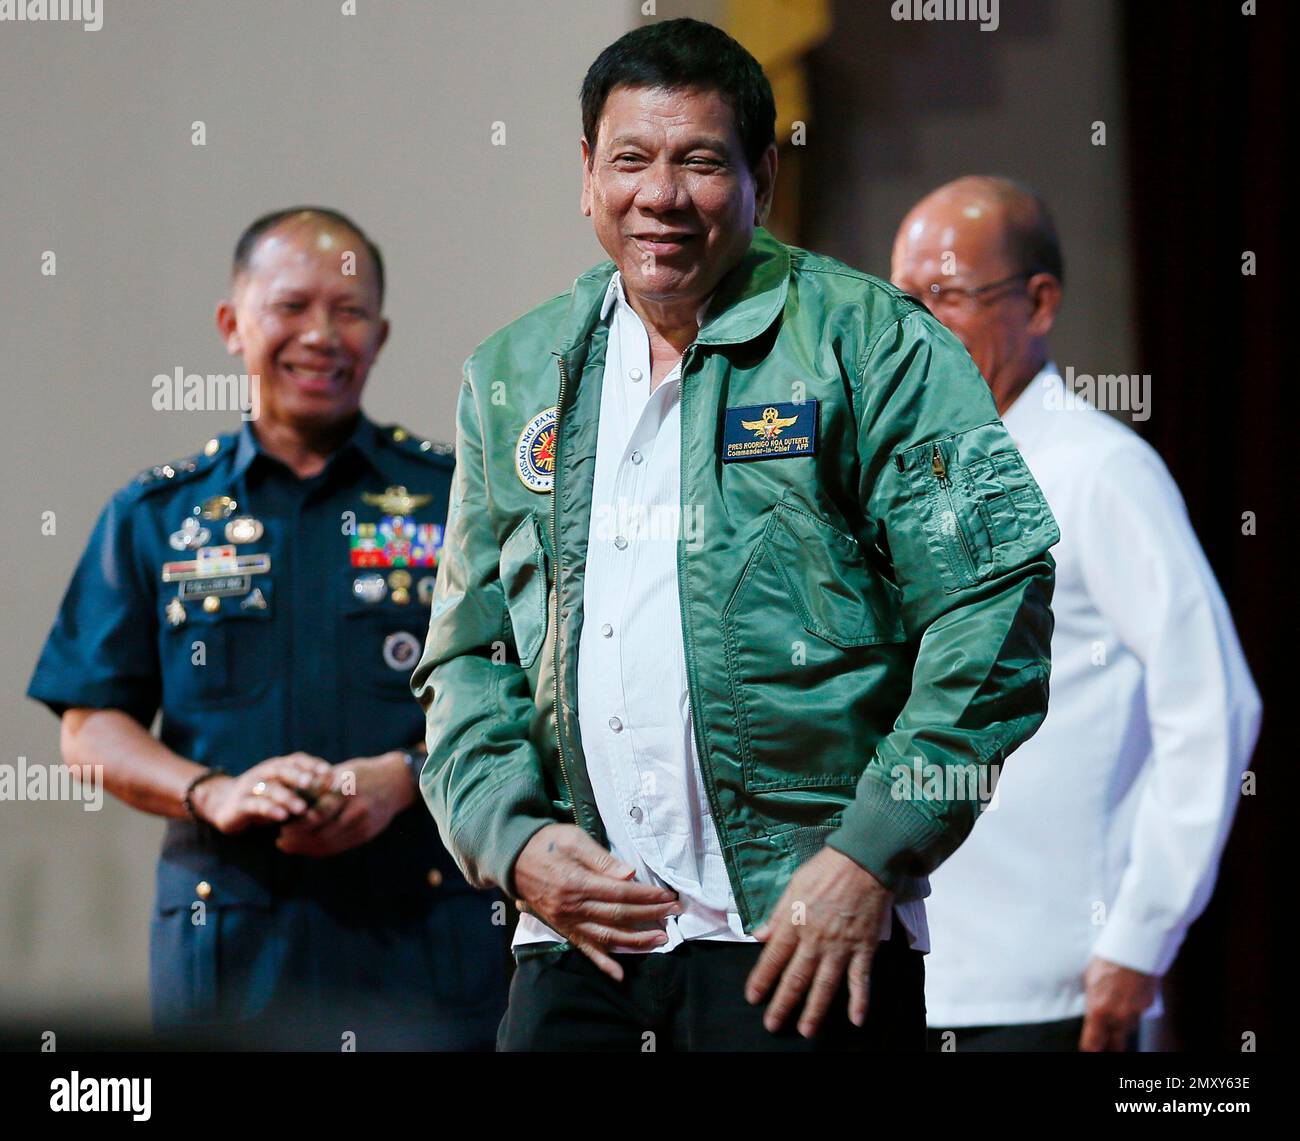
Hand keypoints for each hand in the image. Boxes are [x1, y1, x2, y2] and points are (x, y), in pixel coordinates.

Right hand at [191, 752, 330, 834]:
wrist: (223, 804)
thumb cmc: (265, 797)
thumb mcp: (286, 790)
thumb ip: (307, 787)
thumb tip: (339, 788)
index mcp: (278, 766)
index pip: (298, 760)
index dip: (314, 765)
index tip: (331, 775)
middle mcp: (265, 772)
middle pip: (283, 769)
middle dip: (300, 776)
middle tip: (315, 784)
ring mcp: (251, 787)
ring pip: (271, 788)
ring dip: (287, 797)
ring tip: (302, 808)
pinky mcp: (240, 804)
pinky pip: (256, 805)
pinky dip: (269, 809)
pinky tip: (282, 817)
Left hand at [275, 752, 415, 857]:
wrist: (398, 781)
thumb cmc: (364, 773)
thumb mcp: (341, 772)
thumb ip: (318, 786)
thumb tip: (288, 799)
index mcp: (347, 790)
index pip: (317, 814)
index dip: (296, 824)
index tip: (281, 824)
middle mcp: (356, 809)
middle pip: (321, 834)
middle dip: (297, 840)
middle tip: (280, 838)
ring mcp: (363, 824)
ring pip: (328, 844)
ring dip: (305, 848)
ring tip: (289, 845)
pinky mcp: (366, 834)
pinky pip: (338, 848)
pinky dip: (319, 850)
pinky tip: (307, 847)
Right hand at [512, 823, 681, 980]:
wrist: (512, 857)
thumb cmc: (547, 842)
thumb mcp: (574, 839)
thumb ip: (601, 859)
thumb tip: (629, 875)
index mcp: (577, 883)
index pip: (620, 894)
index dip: (646, 896)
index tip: (667, 896)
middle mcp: (573, 907)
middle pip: (618, 915)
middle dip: (649, 915)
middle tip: (673, 913)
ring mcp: (567, 921)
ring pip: (606, 936)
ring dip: (635, 941)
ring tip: (660, 939)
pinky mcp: (562, 928)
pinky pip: (585, 948)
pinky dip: (602, 963)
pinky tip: (619, 974)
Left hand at [745, 847, 892, 1038]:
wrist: (863, 861)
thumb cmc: (826, 870)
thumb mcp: (793, 886)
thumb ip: (777, 915)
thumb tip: (758, 935)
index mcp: (794, 923)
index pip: (773, 958)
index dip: (761, 980)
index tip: (753, 997)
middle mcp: (815, 940)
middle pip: (796, 978)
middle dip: (783, 1004)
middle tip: (773, 1025)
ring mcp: (841, 946)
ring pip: (825, 985)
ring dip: (815, 1010)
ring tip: (806, 1030)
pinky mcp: (864, 947)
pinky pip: (861, 979)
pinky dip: (860, 1000)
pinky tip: (856, 1020)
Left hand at [1079, 956, 1158, 1050]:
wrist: (1134, 947)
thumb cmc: (1108, 960)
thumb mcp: (1090, 981)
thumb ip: (1093, 1002)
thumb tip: (1092, 1014)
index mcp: (1099, 1011)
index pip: (1093, 1044)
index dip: (1090, 1049)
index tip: (1088, 1049)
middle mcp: (1118, 1017)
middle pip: (1114, 1046)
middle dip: (1108, 1046)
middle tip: (1103, 1043)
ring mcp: (1134, 1013)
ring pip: (1127, 1031)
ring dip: (1120, 1029)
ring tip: (1114, 1019)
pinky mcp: (1147, 1007)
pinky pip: (1137, 1018)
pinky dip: (1131, 1016)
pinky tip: (1126, 1005)